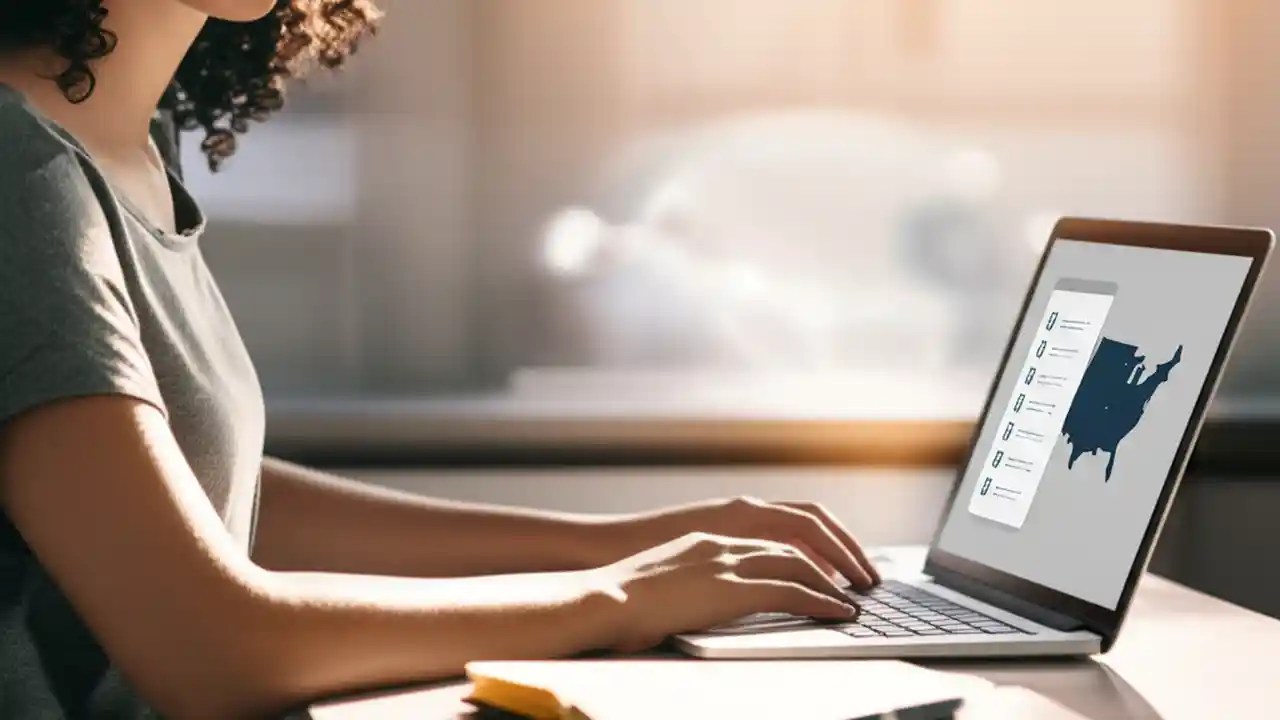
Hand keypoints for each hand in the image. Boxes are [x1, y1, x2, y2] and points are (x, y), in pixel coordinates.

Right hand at [588, 531, 860, 652]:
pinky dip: (824, 599)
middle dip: (835, 553)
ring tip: (858, 596)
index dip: (807, 542)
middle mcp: (726, 538)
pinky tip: (840, 611)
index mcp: (710, 533)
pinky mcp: (734, 587)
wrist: (604, 596)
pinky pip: (794, 589)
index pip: (774, 527)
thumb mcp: (665, 573)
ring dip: (837, 577)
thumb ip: (691, 577)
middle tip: (858, 574)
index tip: (829, 560)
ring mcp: (731, 560)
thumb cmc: (623, 593)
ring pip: (803, 559)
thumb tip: (696, 597)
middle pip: (799, 534)